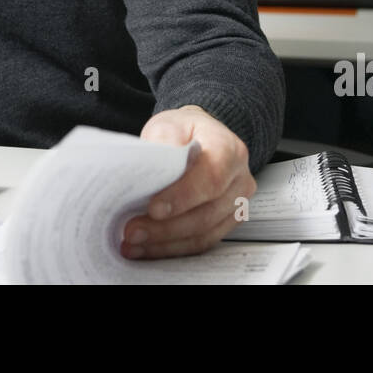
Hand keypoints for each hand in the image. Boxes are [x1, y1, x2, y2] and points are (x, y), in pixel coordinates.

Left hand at [121, 105, 256, 258]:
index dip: (183, 197)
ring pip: (204, 234)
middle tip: (133, 231)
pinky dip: (172, 248)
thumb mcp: (169, 123)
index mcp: (228, 150)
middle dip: (166, 228)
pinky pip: (202, 243)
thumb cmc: (184, 132)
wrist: (199, 139)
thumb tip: (152, 164)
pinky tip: (148, 248)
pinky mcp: (227, 223)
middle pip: (207, 213)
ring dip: (166, 243)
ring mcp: (237, 204)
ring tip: (134, 243)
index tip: (153, 209)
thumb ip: (164, 139)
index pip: (210, 177)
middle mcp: (239, 179)